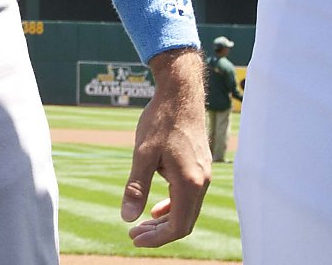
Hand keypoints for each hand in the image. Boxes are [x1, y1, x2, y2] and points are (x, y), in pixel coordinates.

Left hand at [122, 46, 210, 246]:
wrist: (181, 92)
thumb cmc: (161, 120)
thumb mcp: (143, 154)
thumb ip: (136, 187)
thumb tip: (127, 218)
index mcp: (190, 182)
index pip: (178, 226)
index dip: (157, 238)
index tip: (134, 238)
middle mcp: (202, 182)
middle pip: (184, 222)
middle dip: (159, 232)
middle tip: (134, 234)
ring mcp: (204, 174)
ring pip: (188, 210)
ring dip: (165, 220)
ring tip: (141, 223)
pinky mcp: (200, 166)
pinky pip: (189, 196)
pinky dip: (173, 205)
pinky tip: (156, 207)